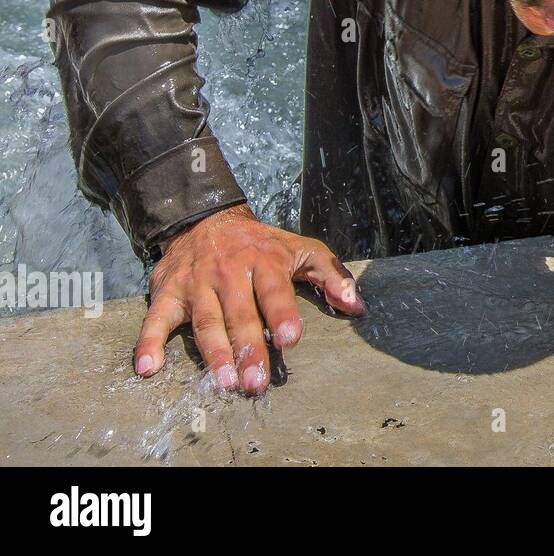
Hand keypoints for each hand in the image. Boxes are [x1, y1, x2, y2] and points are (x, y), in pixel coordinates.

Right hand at [134, 203, 366, 393]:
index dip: (282, 314)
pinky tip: (148, 367)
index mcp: (264, 262)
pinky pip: (156, 319)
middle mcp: (229, 274)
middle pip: (239, 314)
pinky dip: (148, 342)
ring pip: (205, 320)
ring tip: (223, 381)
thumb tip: (357, 306)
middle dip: (248, 348)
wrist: (206, 219)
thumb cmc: (262, 244)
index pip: (274, 290)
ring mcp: (197, 284)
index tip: (290, 339)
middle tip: (256, 381)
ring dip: (213, 352)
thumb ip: (331, 276)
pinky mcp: (168, 292)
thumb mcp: (302, 249)